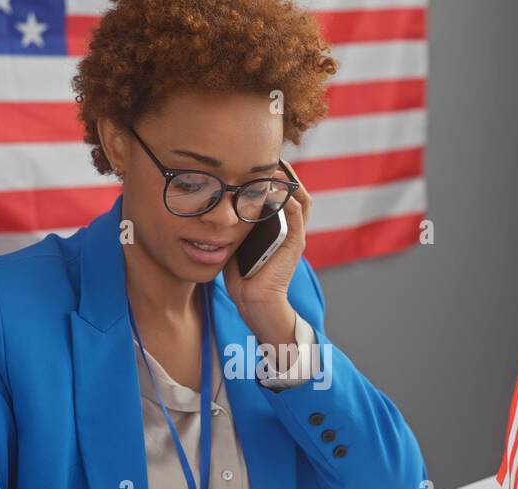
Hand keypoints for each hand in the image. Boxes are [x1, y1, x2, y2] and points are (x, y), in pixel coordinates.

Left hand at [222, 163, 312, 345]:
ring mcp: (295, 236)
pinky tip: (280, 189)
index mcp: (278, 228)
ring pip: (302, 200)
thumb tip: (215, 207)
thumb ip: (235, 225)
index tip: (260, 162)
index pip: (283, 194)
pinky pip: (297, 217)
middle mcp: (290, 229)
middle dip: (286, 173)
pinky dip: (291, 201)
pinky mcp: (295, 245)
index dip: (276, 177)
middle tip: (272, 157)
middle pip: (297, 192)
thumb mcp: (237, 243)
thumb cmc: (244, 277)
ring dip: (290, 182)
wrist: (255, 302)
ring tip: (277, 167)